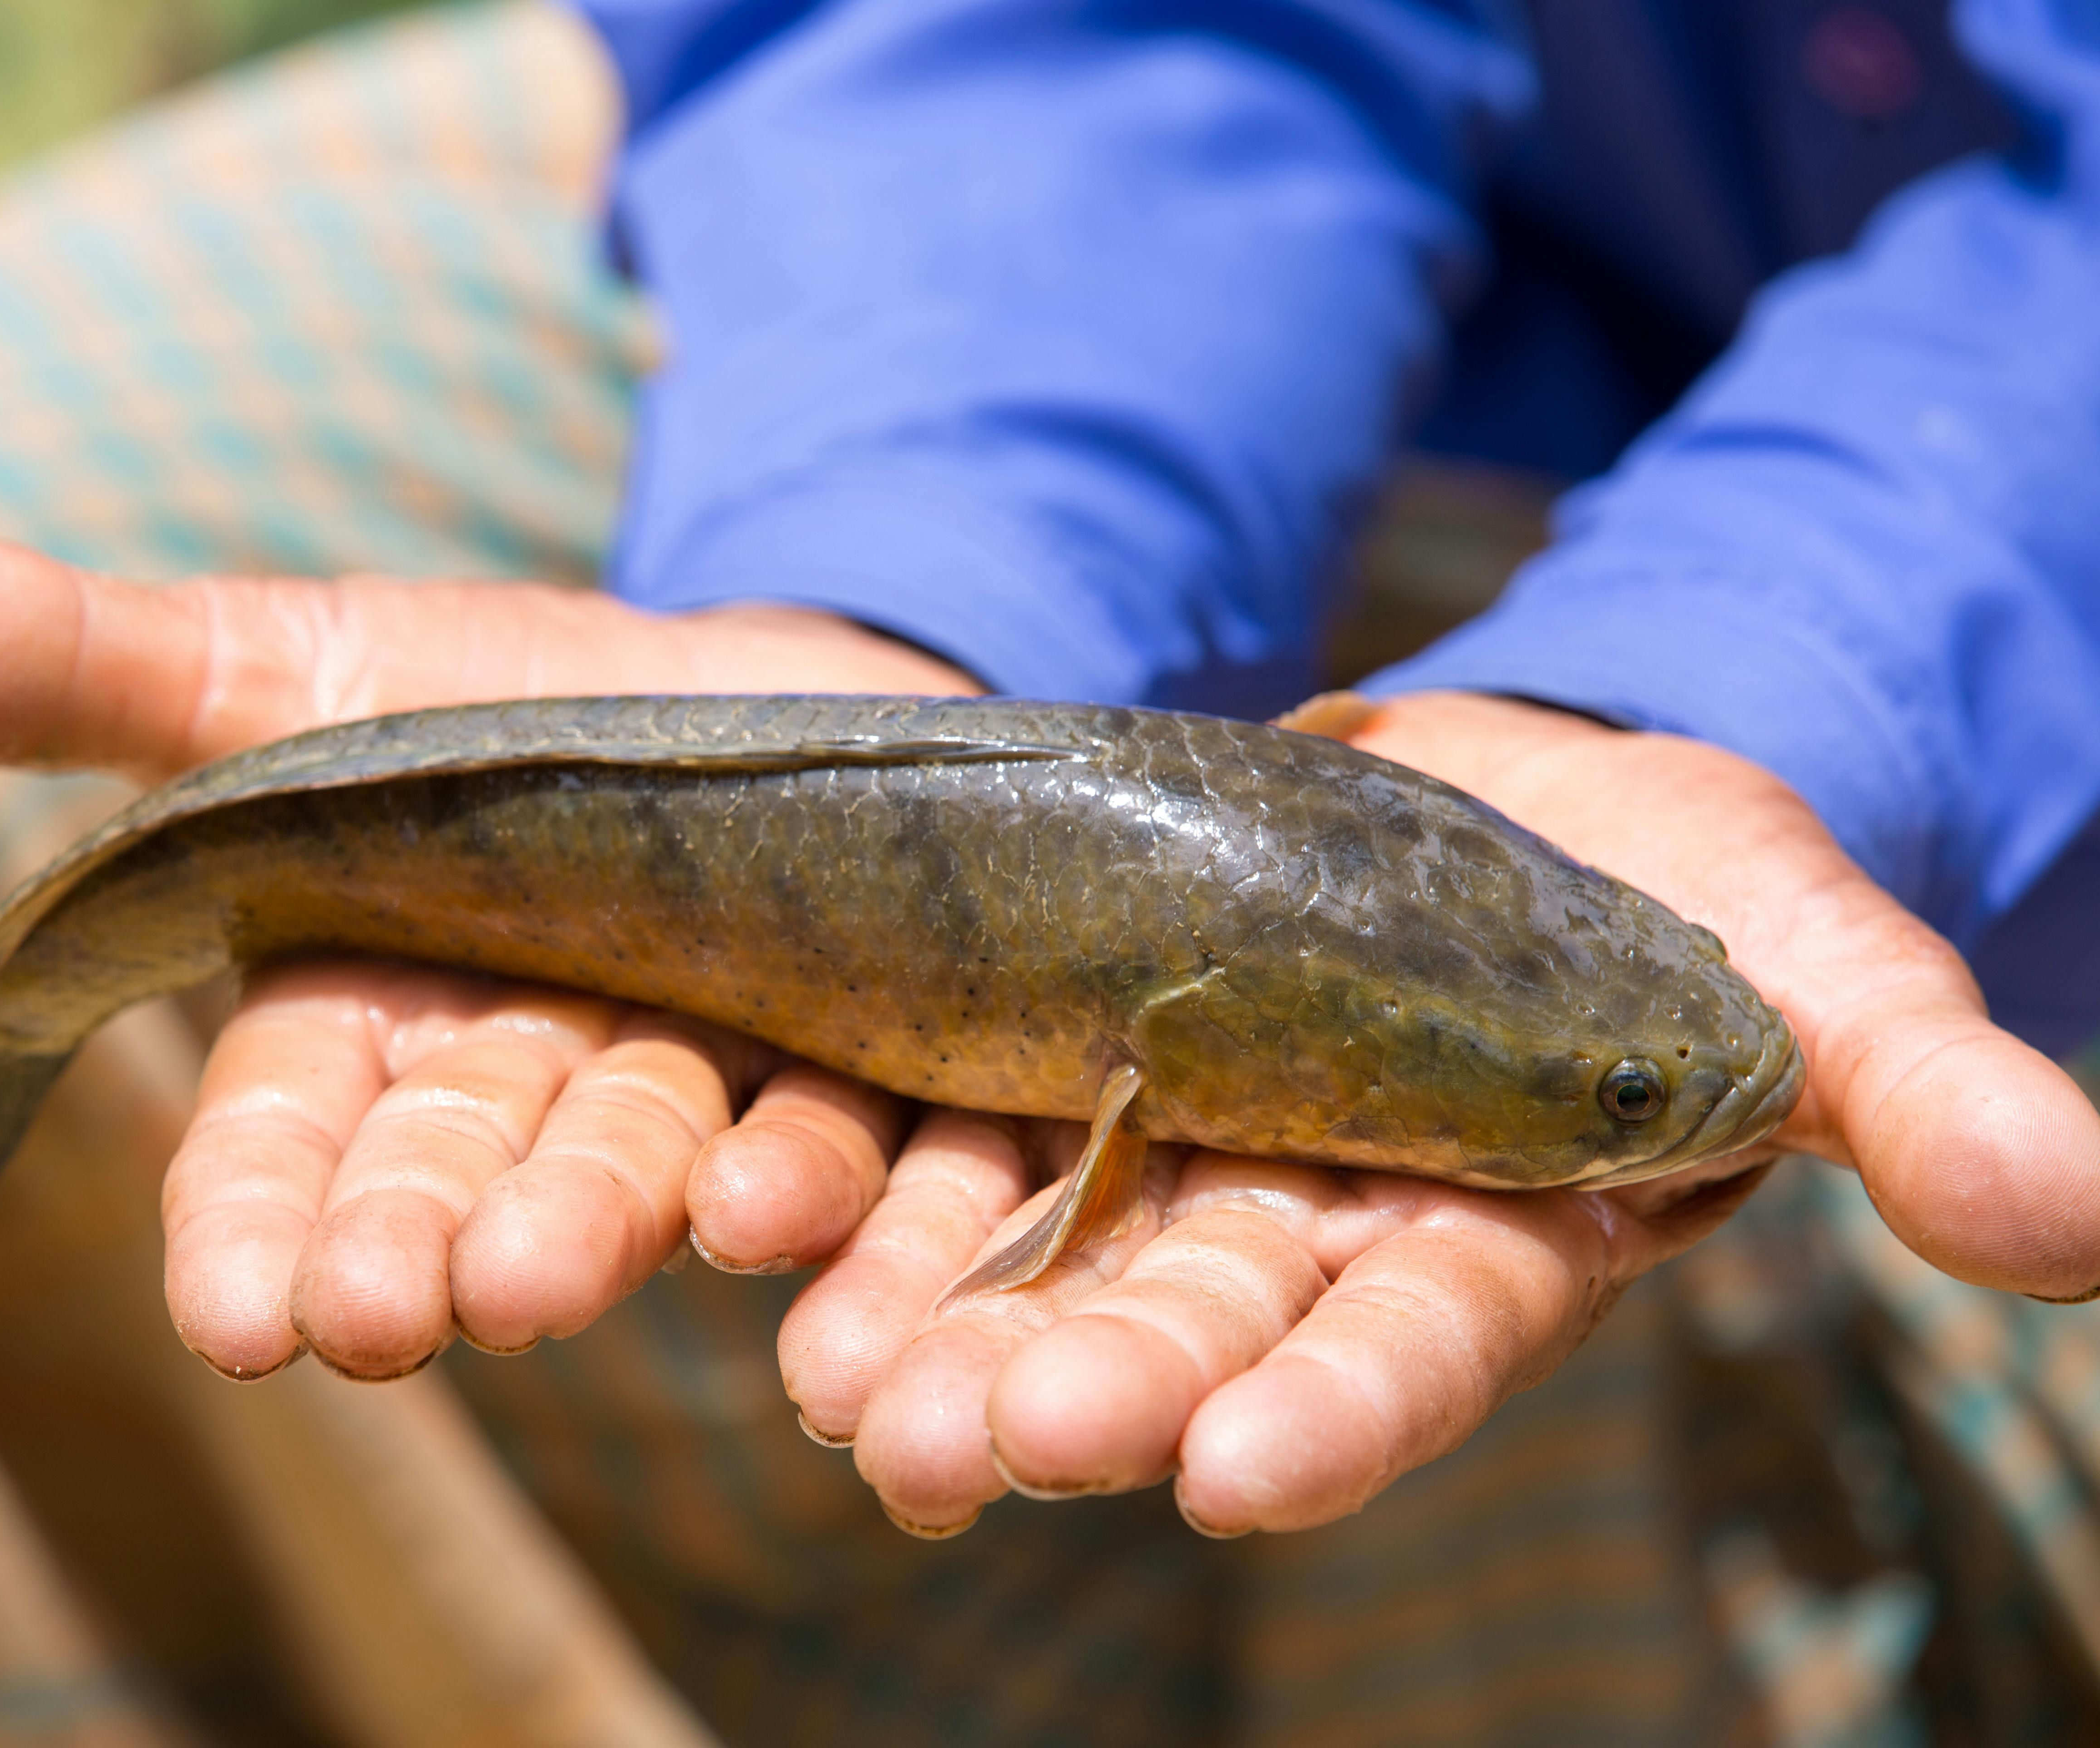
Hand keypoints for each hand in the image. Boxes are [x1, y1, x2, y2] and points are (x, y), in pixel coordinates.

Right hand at [0, 538, 970, 1377]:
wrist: (763, 682)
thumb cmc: (495, 704)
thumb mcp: (299, 671)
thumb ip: (101, 674)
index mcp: (376, 1011)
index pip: (290, 1128)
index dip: (253, 1217)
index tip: (233, 1314)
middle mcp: (534, 1077)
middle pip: (472, 1165)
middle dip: (425, 1240)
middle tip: (392, 1319)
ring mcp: (705, 1080)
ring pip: (656, 1163)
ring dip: (610, 1222)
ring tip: (563, 1277)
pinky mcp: (868, 1058)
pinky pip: (867, 1148)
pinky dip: (841, 1196)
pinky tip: (798, 1221)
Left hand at [777, 691, 2099, 1534]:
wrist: (1516, 794)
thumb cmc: (1684, 890)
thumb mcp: (1809, 961)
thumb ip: (1909, 1085)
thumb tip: (2072, 1217)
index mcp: (1486, 1234)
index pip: (1414, 1344)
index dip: (1337, 1410)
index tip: (1236, 1474)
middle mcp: (1314, 1222)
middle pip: (1198, 1319)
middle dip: (1090, 1385)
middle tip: (955, 1450)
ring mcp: (1186, 1145)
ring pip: (1055, 1251)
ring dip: (943, 1320)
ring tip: (836, 1388)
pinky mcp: (1079, 1051)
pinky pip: (965, 1128)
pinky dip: (874, 1185)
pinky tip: (769, 1236)